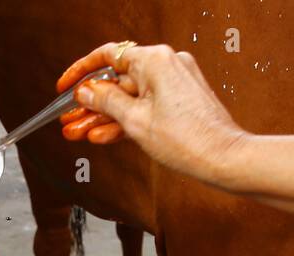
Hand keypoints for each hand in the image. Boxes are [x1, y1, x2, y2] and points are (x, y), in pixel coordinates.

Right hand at [56, 42, 246, 184]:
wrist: (227, 160)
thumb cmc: (189, 141)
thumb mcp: (135, 122)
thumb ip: (105, 102)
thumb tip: (86, 90)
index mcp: (155, 60)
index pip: (108, 56)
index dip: (81, 72)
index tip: (66, 86)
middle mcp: (168, 64)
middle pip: (119, 81)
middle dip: (92, 105)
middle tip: (71, 121)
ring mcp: (177, 82)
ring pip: (132, 97)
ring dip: (106, 117)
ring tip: (80, 133)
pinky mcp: (184, 100)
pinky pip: (148, 106)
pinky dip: (129, 120)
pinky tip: (104, 135)